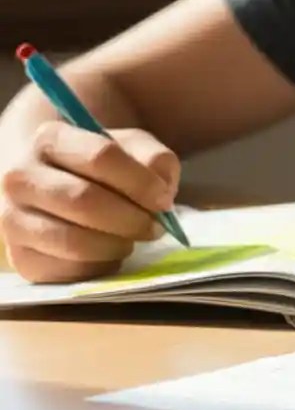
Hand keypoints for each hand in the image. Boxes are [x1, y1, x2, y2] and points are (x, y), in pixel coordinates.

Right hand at [1, 123, 179, 283]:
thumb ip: (155, 161)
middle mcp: (20, 177)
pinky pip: (67, 270)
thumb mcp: (134, 150)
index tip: (164, 199)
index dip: (140, 182)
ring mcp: (12, 220)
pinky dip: (99, 266)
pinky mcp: (20, 260)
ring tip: (132, 239)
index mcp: (50, 139)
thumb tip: (161, 189)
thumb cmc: (104, 168)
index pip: (100, 156)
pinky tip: (109, 253)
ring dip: (116, 245)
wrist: (60, 191)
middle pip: (83, 200)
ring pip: (72, 240)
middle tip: (155, 227)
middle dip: (131, 218)